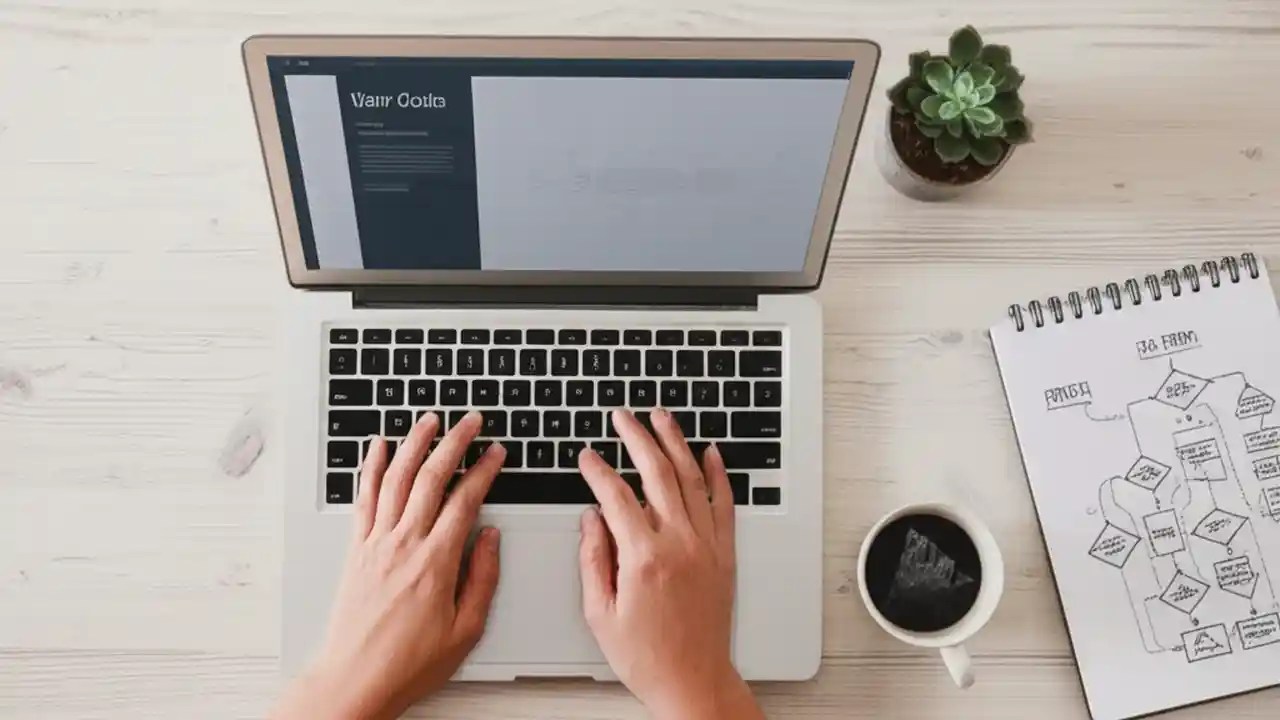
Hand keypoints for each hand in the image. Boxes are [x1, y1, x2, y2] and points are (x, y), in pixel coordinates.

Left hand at [272, 411, 504, 719]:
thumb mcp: (465, 629)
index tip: (496, 453)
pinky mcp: (356, 549)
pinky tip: (379, 449)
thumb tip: (490, 538)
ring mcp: (376, 543)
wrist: (355, 679)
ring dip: (414, 444)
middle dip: (454, 442)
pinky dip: (372, 468)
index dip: (484, 470)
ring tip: (428, 421)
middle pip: (431, 477)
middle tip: (469, 422)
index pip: (465, 500)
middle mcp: (404, 544)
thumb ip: (482, 578)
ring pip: (396, 478)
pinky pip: (364, 498)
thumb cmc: (408, 663)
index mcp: (436, 562)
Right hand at [577, 409, 763, 719]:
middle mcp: (679, 544)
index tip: (587, 456)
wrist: (693, 681)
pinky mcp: (725, 554)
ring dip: (675, 443)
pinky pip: (724, 504)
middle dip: (637, 437)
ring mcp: (706, 546)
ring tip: (661, 418)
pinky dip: (717, 474)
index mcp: (643, 558)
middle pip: (656, 473)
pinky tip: (709, 453)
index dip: (598, 470)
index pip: (615, 496)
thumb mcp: (600, 613)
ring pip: (692, 479)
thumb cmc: (646, 656)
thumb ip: (593, 559)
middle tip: (623, 416)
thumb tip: (590, 519)